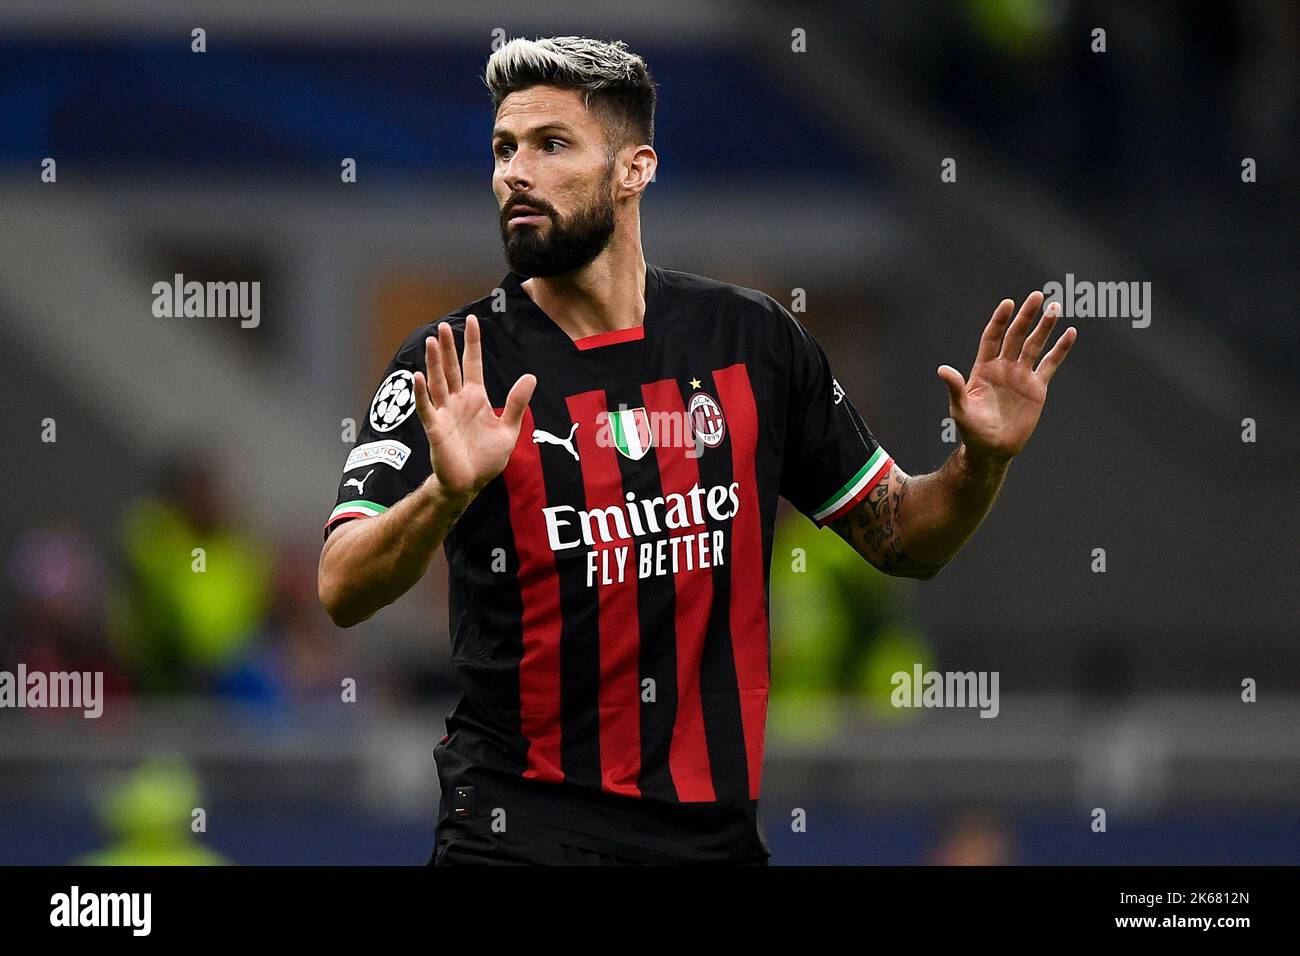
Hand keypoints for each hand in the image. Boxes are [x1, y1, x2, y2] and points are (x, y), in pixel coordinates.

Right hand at [412, 314, 536, 500]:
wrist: (471, 483)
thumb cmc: (487, 458)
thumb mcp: (508, 429)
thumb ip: (516, 403)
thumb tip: (531, 377)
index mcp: (476, 398)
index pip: (473, 364)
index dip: (472, 343)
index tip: (472, 320)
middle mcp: (458, 401)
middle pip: (452, 368)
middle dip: (449, 347)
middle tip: (444, 325)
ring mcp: (445, 413)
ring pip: (438, 382)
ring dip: (434, 363)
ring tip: (433, 342)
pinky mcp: (435, 428)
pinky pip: (426, 408)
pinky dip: (421, 393)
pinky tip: (417, 376)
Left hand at [936, 291, 1076, 464]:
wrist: (992, 449)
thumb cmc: (972, 430)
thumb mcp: (960, 409)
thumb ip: (955, 388)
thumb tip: (942, 369)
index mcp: (983, 369)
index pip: (992, 338)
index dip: (999, 321)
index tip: (1008, 303)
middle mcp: (1003, 367)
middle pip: (1016, 336)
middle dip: (1026, 316)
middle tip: (1037, 296)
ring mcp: (1021, 376)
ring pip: (1034, 346)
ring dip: (1045, 328)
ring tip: (1056, 308)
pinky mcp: (1037, 388)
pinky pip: (1050, 364)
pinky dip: (1060, 350)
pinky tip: (1070, 334)